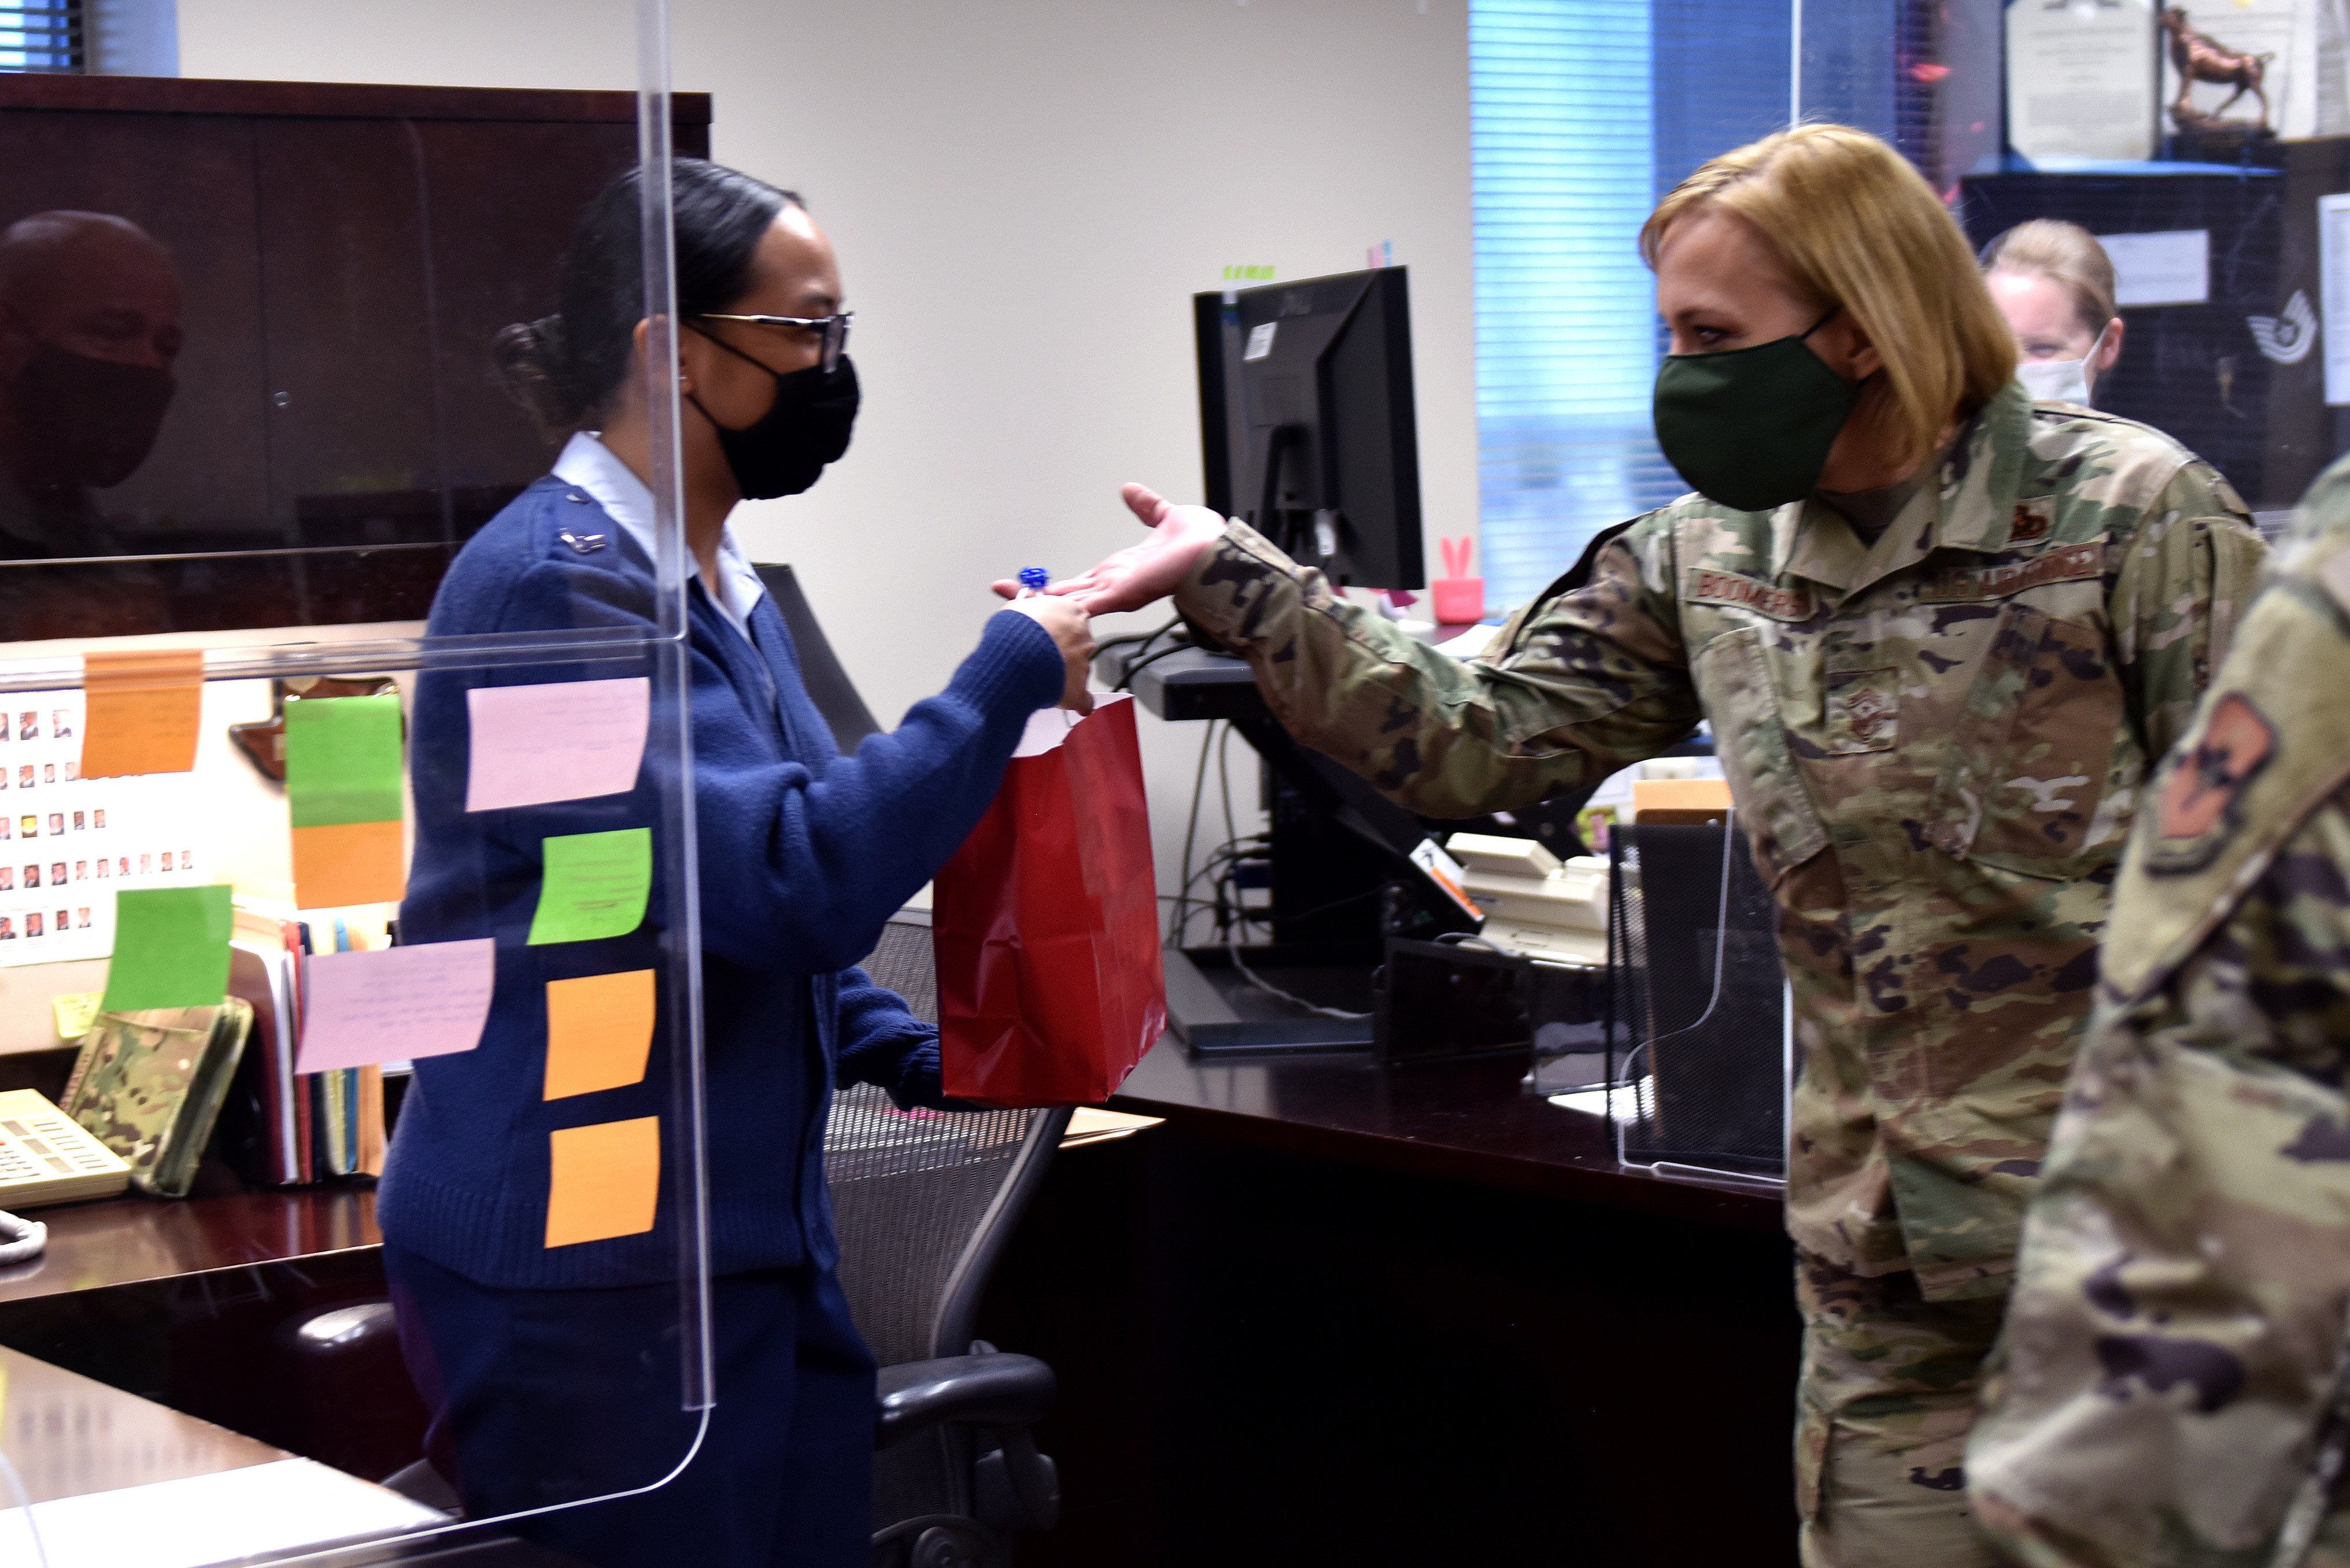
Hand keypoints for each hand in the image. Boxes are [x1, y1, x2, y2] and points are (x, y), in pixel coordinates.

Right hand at [989, 482, 1226, 615]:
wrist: (1219, 554)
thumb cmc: (1202, 544)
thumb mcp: (1165, 517)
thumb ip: (1146, 507)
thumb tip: (1131, 491)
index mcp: (1119, 572)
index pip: (1075, 582)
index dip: (1049, 584)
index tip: (1024, 584)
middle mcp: (1113, 586)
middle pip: (1063, 596)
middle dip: (1032, 597)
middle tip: (1001, 594)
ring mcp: (1116, 592)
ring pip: (1069, 603)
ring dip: (1040, 604)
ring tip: (1009, 602)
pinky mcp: (1122, 593)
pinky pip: (1086, 604)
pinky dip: (1063, 606)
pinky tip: (1039, 608)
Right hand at [998, 593, 1095, 713]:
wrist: (1015, 655)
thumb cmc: (1014, 631)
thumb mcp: (1018, 605)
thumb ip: (1026, 600)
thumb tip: (1024, 595)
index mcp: (1072, 612)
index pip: (1071, 620)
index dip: (1056, 629)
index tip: (1046, 634)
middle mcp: (1083, 637)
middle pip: (1076, 646)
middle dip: (1061, 653)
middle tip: (1041, 657)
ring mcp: (1083, 664)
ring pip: (1078, 671)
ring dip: (1063, 675)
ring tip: (1040, 676)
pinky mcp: (1078, 690)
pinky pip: (1083, 700)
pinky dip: (1077, 703)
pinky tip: (1071, 703)